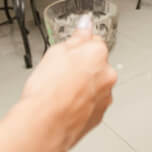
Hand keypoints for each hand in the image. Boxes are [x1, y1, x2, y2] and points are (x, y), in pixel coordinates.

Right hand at [20, 25, 116, 151]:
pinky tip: (64, 105)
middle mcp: (107, 75)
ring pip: (95, 85)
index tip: (70, 51)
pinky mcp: (99, 116)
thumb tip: (85, 26)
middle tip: (60, 74)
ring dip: (82, 87)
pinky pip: (91, 104)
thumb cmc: (48, 91)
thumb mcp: (55, 52)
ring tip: (59, 92)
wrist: (44, 126)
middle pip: (96, 64)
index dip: (78, 47)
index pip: (94, 41)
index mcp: (98, 54)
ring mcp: (105, 97)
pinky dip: (81, 104)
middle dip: (82, 67)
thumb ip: (75, 38)